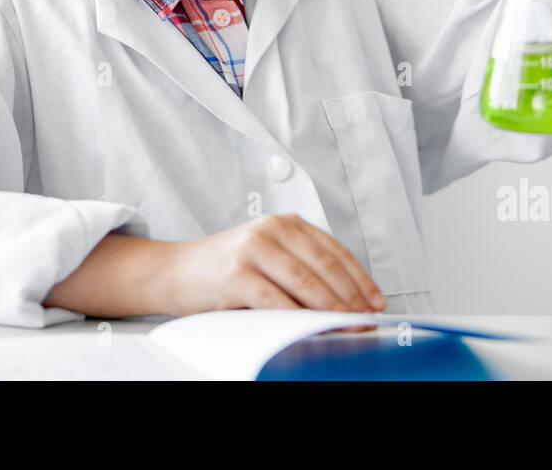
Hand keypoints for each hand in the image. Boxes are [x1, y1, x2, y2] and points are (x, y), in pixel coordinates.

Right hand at [164, 214, 384, 329]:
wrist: (175, 271)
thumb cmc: (226, 269)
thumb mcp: (268, 257)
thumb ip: (301, 268)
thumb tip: (347, 301)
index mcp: (285, 223)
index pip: (334, 251)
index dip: (360, 279)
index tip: (375, 302)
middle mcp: (271, 229)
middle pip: (324, 266)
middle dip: (351, 297)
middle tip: (366, 320)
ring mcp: (252, 248)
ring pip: (304, 282)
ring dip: (331, 308)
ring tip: (347, 326)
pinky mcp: (236, 273)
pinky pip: (275, 299)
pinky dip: (297, 317)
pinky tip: (310, 329)